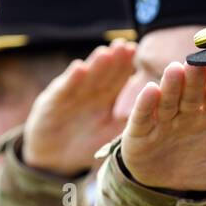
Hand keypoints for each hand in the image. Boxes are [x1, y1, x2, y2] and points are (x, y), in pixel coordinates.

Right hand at [21, 39, 136, 176]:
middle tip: (125, 46)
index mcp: (103, 98)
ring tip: (106, 53)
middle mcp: (87, 93)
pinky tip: (79, 68)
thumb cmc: (83, 144)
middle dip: (114, 60)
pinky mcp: (51, 104)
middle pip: (103, 74)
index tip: (136, 51)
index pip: (117, 79)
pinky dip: (71, 80)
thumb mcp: (108, 134)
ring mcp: (69, 96)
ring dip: (95, 66)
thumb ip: (125, 122)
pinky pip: (64, 91)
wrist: (51, 158)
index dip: (126, 65)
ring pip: (86, 79)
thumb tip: (154, 115)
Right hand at [121, 61, 205, 192]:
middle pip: (192, 92)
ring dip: (171, 85)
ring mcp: (164, 119)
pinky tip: (151, 90)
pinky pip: (144, 116)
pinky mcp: (141, 130)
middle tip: (196, 62)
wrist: (172, 189)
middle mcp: (188, 112)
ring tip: (175, 69)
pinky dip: (146, 103)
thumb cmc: (205, 168)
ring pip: (168, 99)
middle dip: (194, 78)